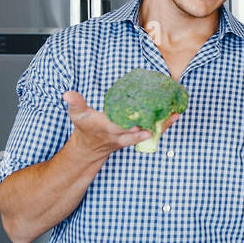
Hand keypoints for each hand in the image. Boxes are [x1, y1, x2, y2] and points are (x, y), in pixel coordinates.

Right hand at [63, 91, 179, 158]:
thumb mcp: (77, 115)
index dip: (129, 126)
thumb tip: (68, 94)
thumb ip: (75, 104)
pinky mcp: (136, 137)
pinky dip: (162, 126)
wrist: (90, 148)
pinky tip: (174, 116)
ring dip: (162, 126)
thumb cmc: (85, 128)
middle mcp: (120, 135)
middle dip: (152, 126)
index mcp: (107, 128)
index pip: (119, 127)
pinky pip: (151, 132)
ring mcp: (129, 138)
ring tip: (175, 116)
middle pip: (137, 131)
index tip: (140, 122)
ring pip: (148, 133)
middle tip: (166, 117)